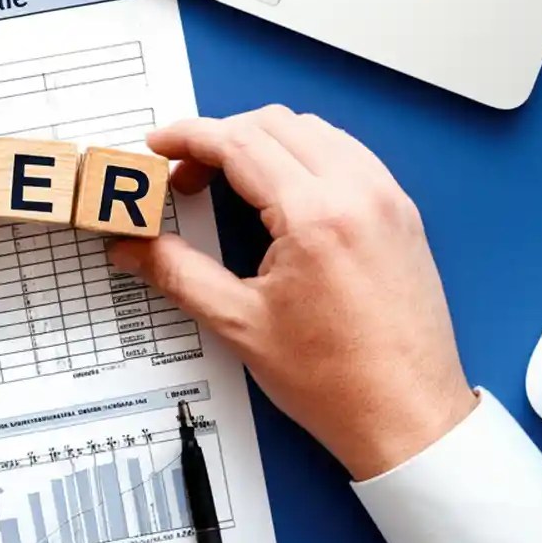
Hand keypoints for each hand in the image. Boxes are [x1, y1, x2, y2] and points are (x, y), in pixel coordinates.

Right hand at [108, 105, 475, 479]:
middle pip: (274, 124)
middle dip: (219, 138)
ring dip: (262, 140)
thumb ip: (176, 272)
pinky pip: (346, 153)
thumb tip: (133, 248)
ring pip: (313, 130)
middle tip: (184, 176)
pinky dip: (303, 154)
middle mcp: (359, 194)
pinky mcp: (401, 213)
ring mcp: (387, 199)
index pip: (239, 143)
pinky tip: (278, 191)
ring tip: (227, 182)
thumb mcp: (239, 323)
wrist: (408, 417)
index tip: (158, 146)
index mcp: (317, 216)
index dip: (188, 137)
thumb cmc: (337, 381)